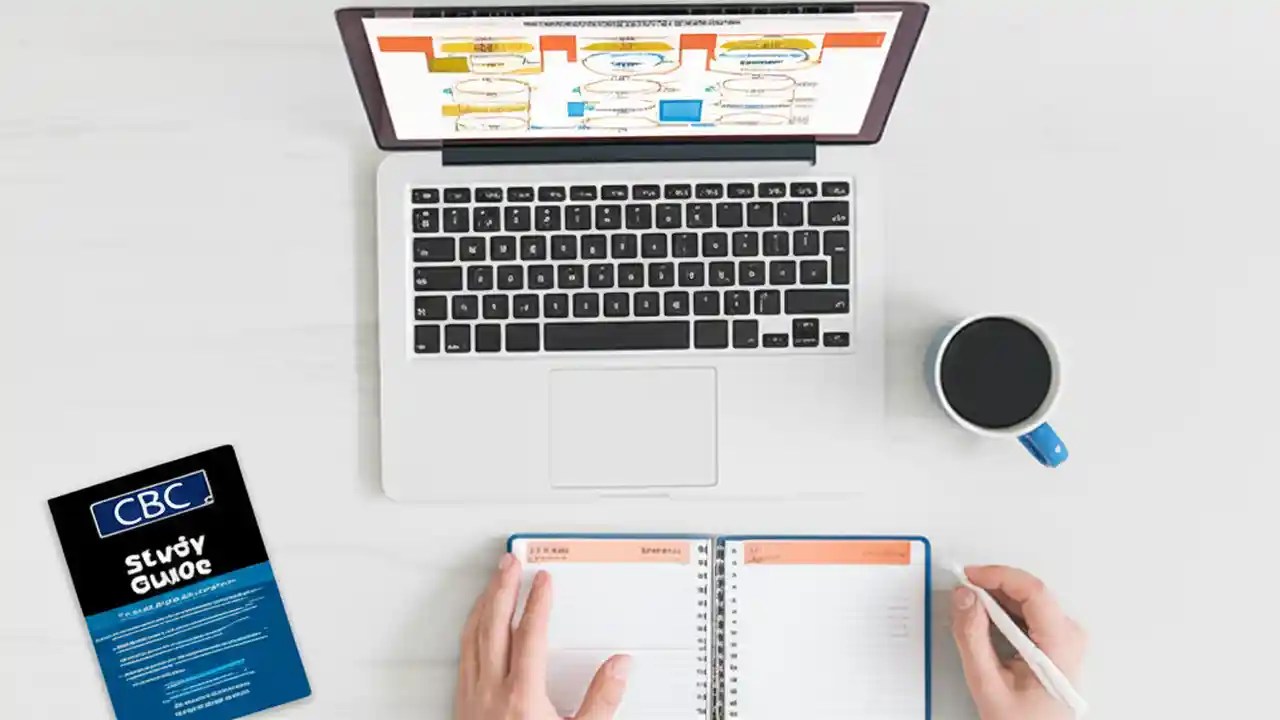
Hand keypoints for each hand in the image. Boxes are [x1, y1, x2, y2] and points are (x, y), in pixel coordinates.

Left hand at [454, 553, 631, 719]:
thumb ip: (601, 702)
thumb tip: (619, 667)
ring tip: (493, 582)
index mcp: (522, 698)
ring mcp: (472, 698)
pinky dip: (471, 629)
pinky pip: (463, 655)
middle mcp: (491, 692)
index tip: (544, 580)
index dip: (538, 603)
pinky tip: (476, 622)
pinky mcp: (461, 706)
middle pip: (494, 626)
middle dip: (503, 589)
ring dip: (484, 604)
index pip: (529, 635)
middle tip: (510, 563)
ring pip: (473, 637)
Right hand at [951, 565, 1086, 719]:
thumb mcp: (988, 684)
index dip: (998, 576)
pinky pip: (1028, 614)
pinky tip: (984, 619)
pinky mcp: (1053, 642)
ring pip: (1028, 601)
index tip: (969, 576)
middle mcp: (1069, 637)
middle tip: (962, 591)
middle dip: (992, 586)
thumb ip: (972, 638)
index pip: (1033, 592)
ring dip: (996, 599)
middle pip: (1030, 593)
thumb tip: (964, 598)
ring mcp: (1063, 639)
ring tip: (969, 607)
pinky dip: (1003, 611)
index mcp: (1060, 645)